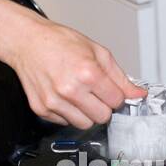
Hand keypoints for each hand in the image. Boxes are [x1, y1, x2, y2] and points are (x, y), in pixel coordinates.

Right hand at [6, 16, 145, 128]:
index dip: (116, 96)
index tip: (110, 90)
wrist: (27, 42)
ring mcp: (54, 102)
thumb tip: (137, 94)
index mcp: (87, 73)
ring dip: (86, 113)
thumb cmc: (59, 42)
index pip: (116, 101)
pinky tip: (64, 96)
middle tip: (95, 93)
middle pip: (102, 117)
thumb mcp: (97, 52)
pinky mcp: (42, 109)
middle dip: (103, 106)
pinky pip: (65, 122)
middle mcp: (70, 90)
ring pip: (84, 124)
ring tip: (79, 95)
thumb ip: (119, 77)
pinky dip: (68, 113)